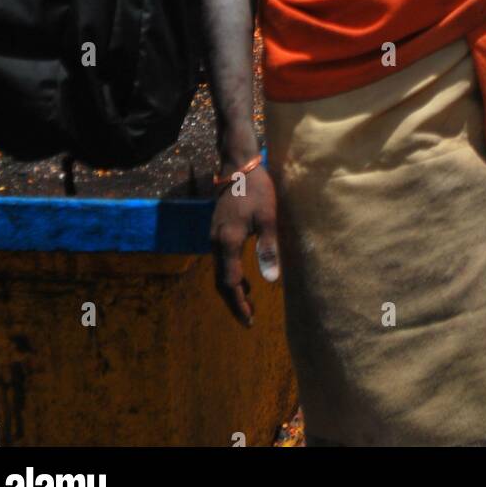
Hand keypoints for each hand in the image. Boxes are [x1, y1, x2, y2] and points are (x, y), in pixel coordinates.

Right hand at [209, 164, 278, 326]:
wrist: (238, 165)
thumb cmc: (257, 189)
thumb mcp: (267, 217)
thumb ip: (268, 248)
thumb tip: (271, 280)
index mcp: (228, 242)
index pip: (230, 282)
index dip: (239, 304)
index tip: (249, 321)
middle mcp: (216, 242)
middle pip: (221, 282)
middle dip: (234, 302)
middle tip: (249, 319)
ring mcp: (214, 237)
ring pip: (220, 272)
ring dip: (233, 290)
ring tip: (249, 304)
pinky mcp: (217, 231)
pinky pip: (221, 261)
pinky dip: (231, 275)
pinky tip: (245, 280)